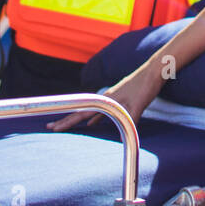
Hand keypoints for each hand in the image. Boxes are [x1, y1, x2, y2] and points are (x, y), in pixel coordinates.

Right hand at [47, 62, 162, 132]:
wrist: (154, 70)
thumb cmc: (146, 86)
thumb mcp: (138, 105)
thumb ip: (130, 119)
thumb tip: (126, 135)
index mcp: (106, 99)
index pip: (82, 113)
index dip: (67, 121)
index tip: (52, 127)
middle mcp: (105, 97)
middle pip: (80, 111)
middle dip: (65, 120)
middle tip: (50, 127)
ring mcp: (110, 98)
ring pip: (88, 111)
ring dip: (77, 119)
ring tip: (66, 125)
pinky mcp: (118, 98)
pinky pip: (99, 111)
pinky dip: (93, 119)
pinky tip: (91, 124)